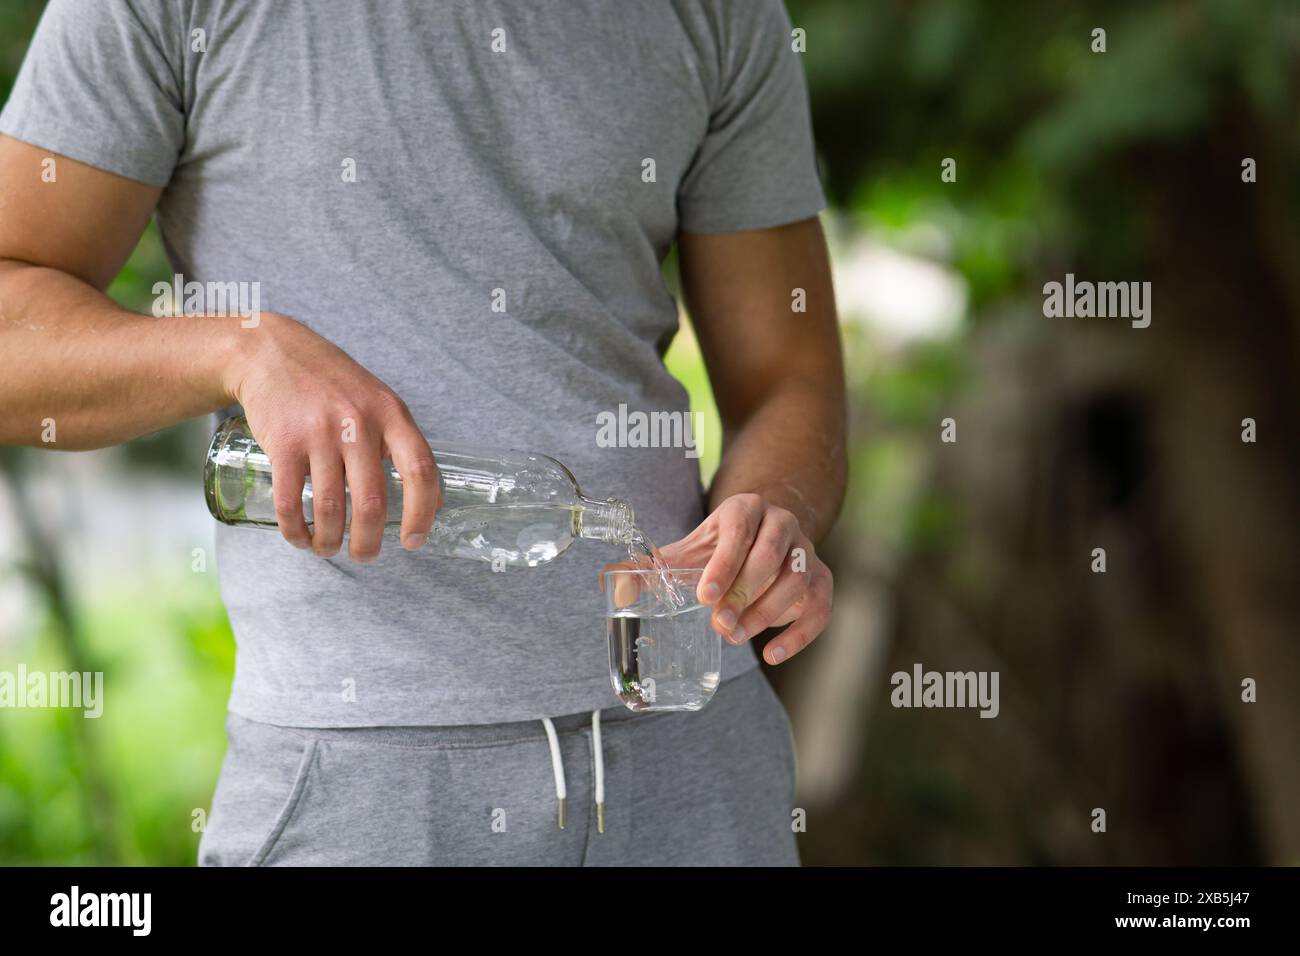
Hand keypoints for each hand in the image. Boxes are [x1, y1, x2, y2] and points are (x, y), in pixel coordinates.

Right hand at [224, 313, 440, 560]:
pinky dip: (296, 530)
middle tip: (365, 556)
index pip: (420, 470)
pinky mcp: (282, 444)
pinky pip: (291, 501)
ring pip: (330, 508)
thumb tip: (432, 499)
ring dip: (330, 541)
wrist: (272, 352)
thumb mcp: (378, 400)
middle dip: (368, 542)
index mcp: (391, 414)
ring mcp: (318, 433)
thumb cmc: (332, 383)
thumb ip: (402, 443)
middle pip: (372, 502)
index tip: (414, 540)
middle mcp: (358, 423)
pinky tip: (300, 538)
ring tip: (329, 549)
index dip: (423, 513)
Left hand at [658, 493, 832, 664]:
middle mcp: (781, 524)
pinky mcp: (822, 578)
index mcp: (746, 509)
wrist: (765, 536)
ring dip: (767, 613)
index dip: (723, 564)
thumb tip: (614, 585)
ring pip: (797, 580)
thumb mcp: (691, 550)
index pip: (738, 531)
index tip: (704, 596)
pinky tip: (773, 654)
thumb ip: (658, 567)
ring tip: (736, 636)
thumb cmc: (721, 548)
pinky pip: (820, 605)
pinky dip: (800, 633)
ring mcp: (806, 550)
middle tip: (719, 624)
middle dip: (744, 593)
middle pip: (770, 556)